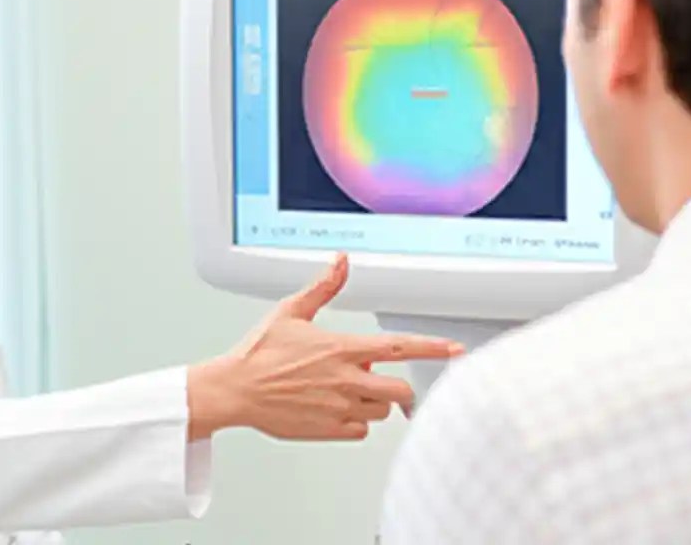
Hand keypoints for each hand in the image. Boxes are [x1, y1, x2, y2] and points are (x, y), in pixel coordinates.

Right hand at [187, 254, 463, 440]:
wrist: (235, 390)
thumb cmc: (258, 353)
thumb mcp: (291, 311)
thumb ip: (323, 287)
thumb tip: (340, 261)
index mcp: (342, 348)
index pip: (400, 347)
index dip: (433, 347)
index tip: (456, 350)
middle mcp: (346, 379)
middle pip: (402, 389)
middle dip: (398, 384)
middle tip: (381, 378)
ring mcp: (340, 407)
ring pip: (383, 410)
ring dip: (375, 401)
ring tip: (348, 390)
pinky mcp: (329, 429)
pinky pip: (361, 430)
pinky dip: (355, 421)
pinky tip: (335, 408)